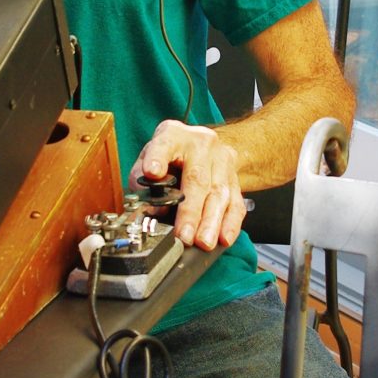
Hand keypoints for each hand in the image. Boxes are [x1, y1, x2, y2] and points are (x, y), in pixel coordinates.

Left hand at [130, 119, 246, 250]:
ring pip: (219, 193)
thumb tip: (149, 209)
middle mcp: (201, 144)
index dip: (157, 158)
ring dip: (212, 222)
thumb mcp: (148, 158)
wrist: (204, 145)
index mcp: (173, 135)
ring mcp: (222, 161)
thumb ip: (141, 181)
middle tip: (184, 235)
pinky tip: (224, 238)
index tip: (152, 172)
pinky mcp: (235, 179)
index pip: (164, 144)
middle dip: (191, 211)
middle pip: (197, 179)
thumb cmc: (171, 155)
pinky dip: (230, 223)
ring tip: (204, 242)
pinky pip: (236, 203)